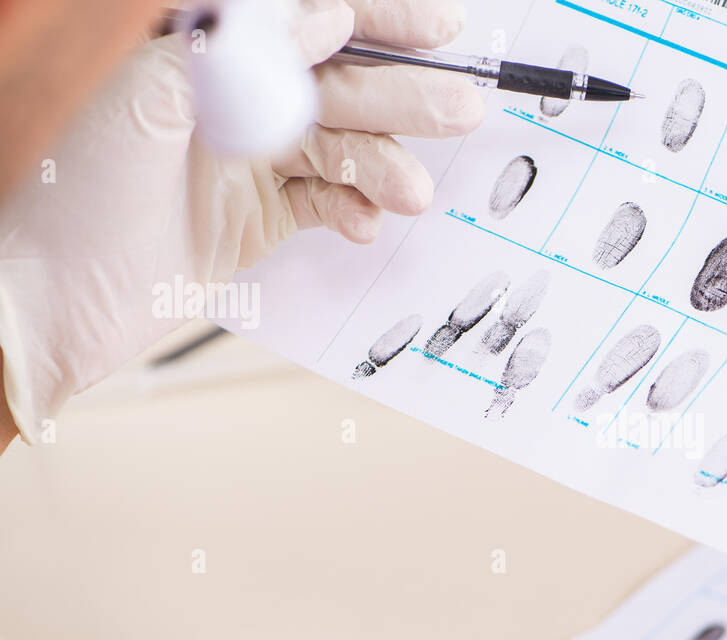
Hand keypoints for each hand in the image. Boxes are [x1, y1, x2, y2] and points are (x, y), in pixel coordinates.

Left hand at [0, 0, 482, 442]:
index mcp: (202, 53)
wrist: (48, 304)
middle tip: (458, 110)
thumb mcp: (151, 105)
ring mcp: (250, 158)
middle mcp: (233, 98)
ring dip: (383, 167)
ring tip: (412, 193)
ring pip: (341, 148)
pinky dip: (351, 212)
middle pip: (336, 82)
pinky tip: (364, 226)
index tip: (435, 28)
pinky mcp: (261, 215)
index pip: (303, 21)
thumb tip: (324, 18)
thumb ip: (239, 57)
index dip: (375, 18)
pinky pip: (327, 202)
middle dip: (401, 96)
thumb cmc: (74, 195)